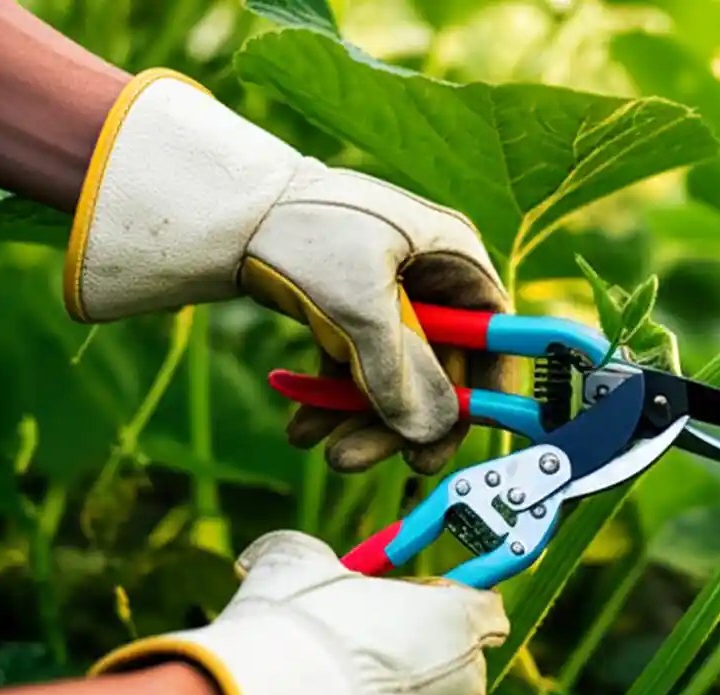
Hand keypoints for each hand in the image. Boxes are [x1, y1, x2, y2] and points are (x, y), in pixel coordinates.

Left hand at [65, 69, 512, 472]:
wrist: (225, 209)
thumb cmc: (305, 233)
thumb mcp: (359, 308)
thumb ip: (399, 374)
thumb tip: (426, 433)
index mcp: (454, 258)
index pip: (494, 330)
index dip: (491, 382)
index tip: (476, 428)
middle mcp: (430, 276)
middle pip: (438, 364)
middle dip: (404, 417)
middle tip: (383, 460)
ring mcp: (389, 293)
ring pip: (392, 373)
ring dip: (361, 418)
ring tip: (324, 450)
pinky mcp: (349, 307)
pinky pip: (356, 364)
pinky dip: (334, 397)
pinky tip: (304, 428)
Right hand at [91, 531, 508, 694]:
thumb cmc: (295, 628)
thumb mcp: (300, 563)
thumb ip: (318, 555)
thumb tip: (286, 551)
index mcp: (456, 618)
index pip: (488, 605)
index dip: (452, 596)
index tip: (422, 596)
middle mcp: (465, 674)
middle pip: (461, 651)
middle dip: (424, 642)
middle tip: (371, 633)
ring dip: (408, 684)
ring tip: (351, 674)